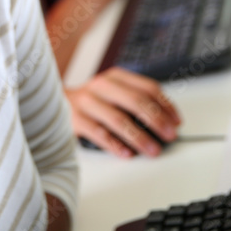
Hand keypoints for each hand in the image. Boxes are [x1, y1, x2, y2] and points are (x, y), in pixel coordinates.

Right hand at [65, 67, 179, 157]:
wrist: (54, 103)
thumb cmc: (93, 101)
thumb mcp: (114, 92)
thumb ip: (136, 101)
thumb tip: (165, 122)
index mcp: (116, 76)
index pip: (147, 87)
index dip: (165, 105)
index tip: (176, 122)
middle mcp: (101, 86)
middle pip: (135, 101)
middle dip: (157, 121)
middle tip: (169, 136)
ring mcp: (87, 101)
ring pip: (118, 119)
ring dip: (139, 137)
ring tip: (152, 150)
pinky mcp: (75, 119)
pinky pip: (99, 133)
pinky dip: (115, 145)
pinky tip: (127, 154)